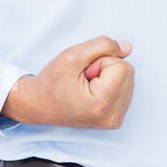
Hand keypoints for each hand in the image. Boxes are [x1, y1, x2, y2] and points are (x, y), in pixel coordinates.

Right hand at [2, 35, 134, 128]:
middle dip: (106, 69)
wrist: (38, 104)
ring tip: (85, 86)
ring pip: (127, 80)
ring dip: (108, 77)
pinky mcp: (115, 120)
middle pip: (128, 73)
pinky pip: (125, 89)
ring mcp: (115, 121)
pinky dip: (110, 85)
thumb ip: (103, 45)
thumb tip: (128, 47)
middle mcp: (112, 117)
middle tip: (83, 78)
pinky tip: (92, 92)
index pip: (123, 66)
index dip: (102, 61)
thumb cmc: (52, 81)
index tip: (84, 73)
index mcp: (102, 104)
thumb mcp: (72, 55)